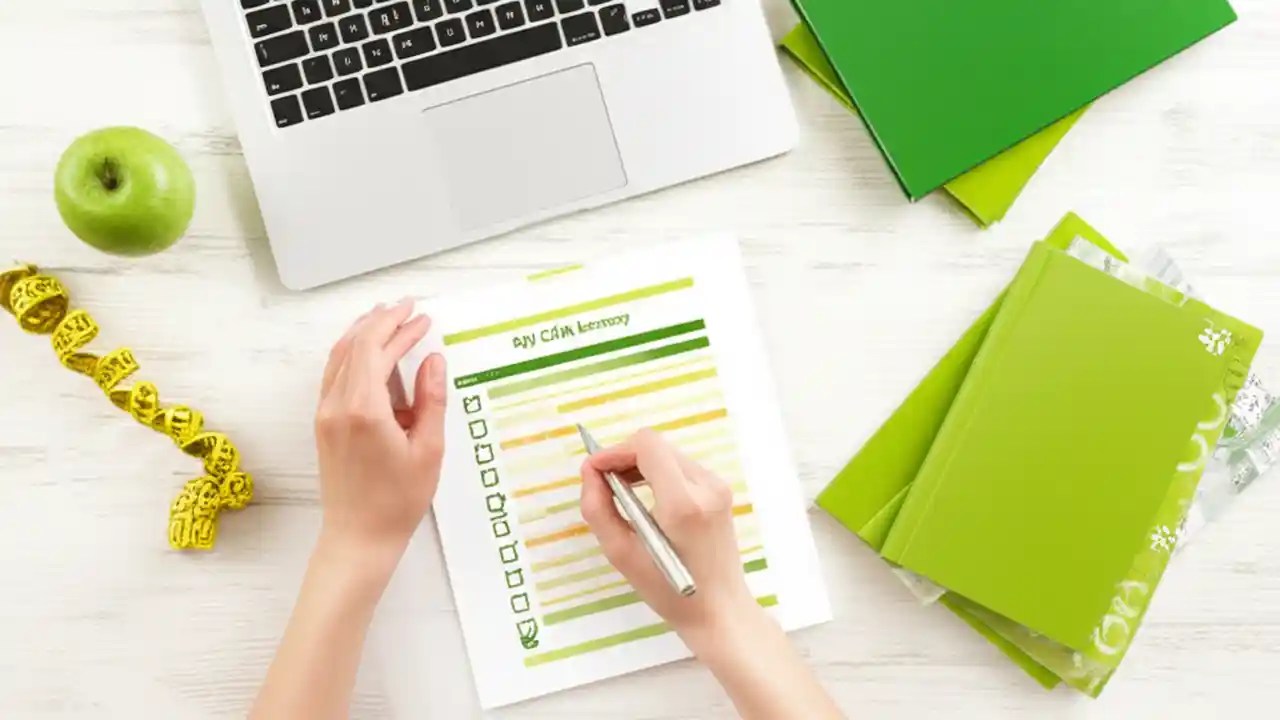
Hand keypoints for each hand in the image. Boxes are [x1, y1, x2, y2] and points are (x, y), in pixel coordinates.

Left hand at [315, 299, 446, 564]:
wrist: (359, 538)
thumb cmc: (398, 501)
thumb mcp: (428, 450)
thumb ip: (431, 399)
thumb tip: (433, 359)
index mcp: (365, 410)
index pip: (376, 349)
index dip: (399, 327)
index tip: (421, 316)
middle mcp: (337, 406)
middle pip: (355, 347)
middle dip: (382, 323)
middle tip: (408, 309)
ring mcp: (325, 414)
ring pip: (339, 357)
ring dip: (363, 334)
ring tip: (386, 318)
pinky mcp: (323, 424)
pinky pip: (334, 376)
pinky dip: (351, 355)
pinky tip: (368, 352)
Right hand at [579, 429, 758, 650]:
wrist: (720, 611)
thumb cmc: (670, 592)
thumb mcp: (621, 553)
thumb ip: (599, 508)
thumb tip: (590, 472)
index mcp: (683, 503)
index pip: (647, 445)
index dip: (615, 452)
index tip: (595, 471)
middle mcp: (706, 487)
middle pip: (656, 446)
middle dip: (624, 459)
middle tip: (604, 486)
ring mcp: (718, 488)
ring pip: (668, 454)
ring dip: (640, 466)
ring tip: (623, 495)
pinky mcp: (720, 493)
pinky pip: (681, 468)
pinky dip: (658, 475)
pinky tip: (647, 501)